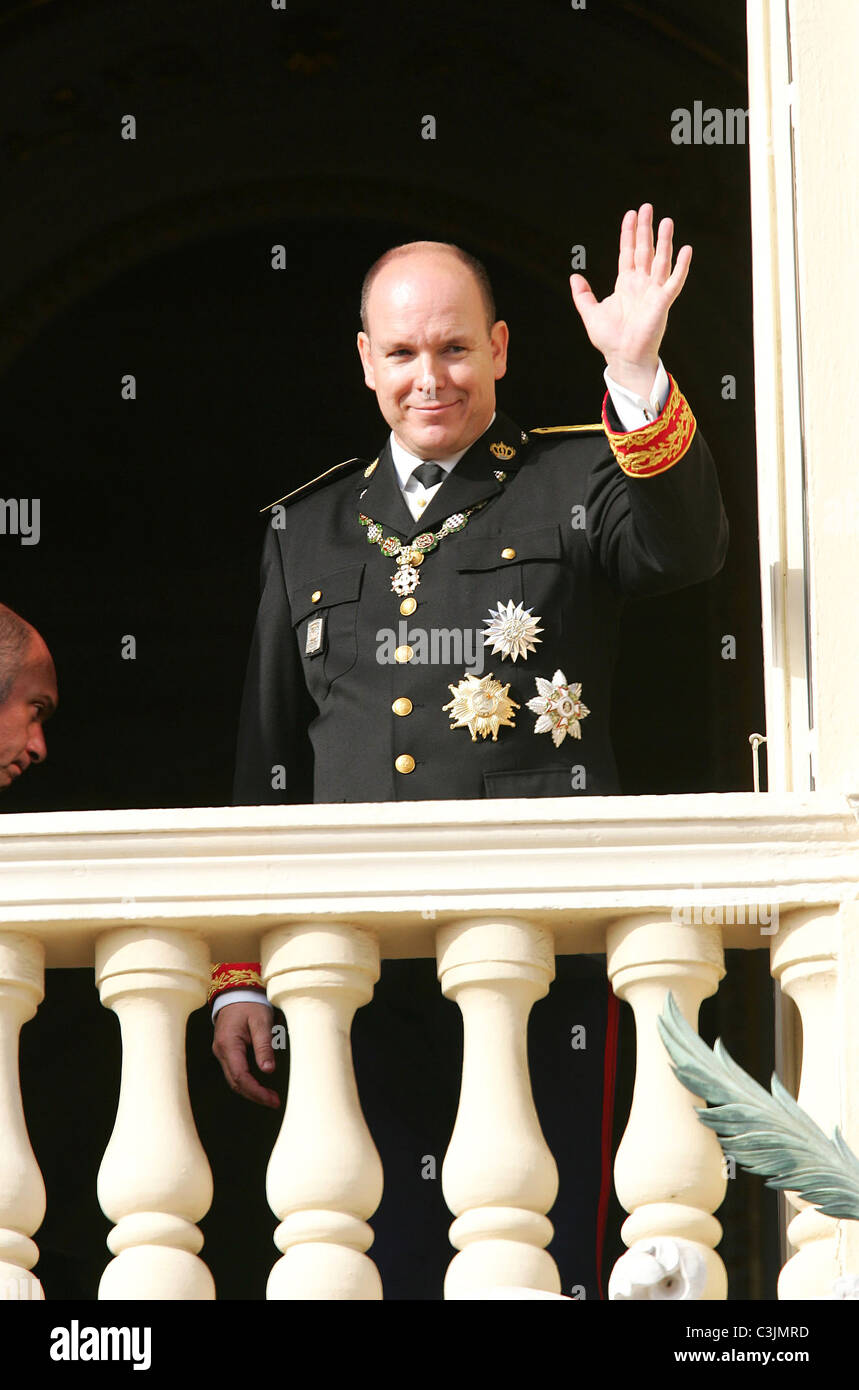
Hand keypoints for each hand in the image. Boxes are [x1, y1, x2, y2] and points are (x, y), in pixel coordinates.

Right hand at [212, 999, 279, 1106]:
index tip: (272, 1099)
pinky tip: (260, 1085)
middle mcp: (221, 1051)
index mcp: (228, 1044)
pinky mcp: (226, 1051)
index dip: (256, 1091)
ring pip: (233, 1079)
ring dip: (250, 1090)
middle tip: (274, 1102)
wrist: (236, 992)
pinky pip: (234, 1071)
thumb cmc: (250, 1004)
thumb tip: (268, 1071)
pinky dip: (246, 1082)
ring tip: (270, 1097)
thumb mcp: (261, 1021)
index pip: (240, 1076)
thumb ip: (264, 1045)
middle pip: (235, 1082)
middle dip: (254, 1095)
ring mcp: (221, 1052)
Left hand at [570, 203, 691, 396]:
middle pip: (644, 250)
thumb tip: (574, 276)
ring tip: (666, 221)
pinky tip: (686, 250)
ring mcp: (653, 291)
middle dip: (645, 229)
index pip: (628, 253)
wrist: (623, 358)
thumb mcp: (591, 313)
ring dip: (664, 241)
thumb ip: (583, 295)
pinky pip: (674, 280)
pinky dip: (681, 266)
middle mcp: (641, 284)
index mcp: (626, 285)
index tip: (631, 214)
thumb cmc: (610, 339)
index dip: (629, 233)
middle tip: (647, 207)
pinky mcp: (663, 302)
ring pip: (660, 260)